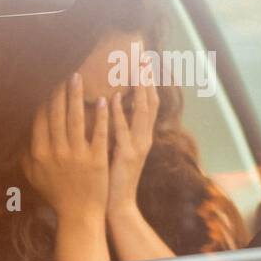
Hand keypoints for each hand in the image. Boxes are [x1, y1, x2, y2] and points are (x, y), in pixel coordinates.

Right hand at [22, 73, 108, 223]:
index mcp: (39, 154)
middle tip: (61, 74)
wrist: (79, 214)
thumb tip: (19, 138)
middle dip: (58, 92)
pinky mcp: (96, 159)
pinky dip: (100, 116)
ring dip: (76, 96)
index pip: (40, 120)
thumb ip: (25, 157)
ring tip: (77, 78)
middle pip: (56, 115)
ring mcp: (76, 155)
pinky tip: (103, 100)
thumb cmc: (57, 195)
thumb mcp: (34, 177)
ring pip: (75, 118)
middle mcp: (56, 152)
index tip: (45, 86)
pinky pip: (97, 132)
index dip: (42, 101)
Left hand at [107, 70, 160, 217]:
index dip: (147, 83)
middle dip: (148, 79)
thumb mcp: (117, 149)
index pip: (148, 104)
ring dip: (140, 89)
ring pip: (143, 112)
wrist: (116, 204)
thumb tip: (108, 107)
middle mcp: (144, 138)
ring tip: (137, 70)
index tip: (143, 63)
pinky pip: (123, 130)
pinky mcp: (126, 154)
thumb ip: (116, 130)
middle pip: (151, 102)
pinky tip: (114, 98)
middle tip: (145, 57)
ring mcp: (137, 146)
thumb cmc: (112, 177)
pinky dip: (119, 113)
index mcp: (142, 136)